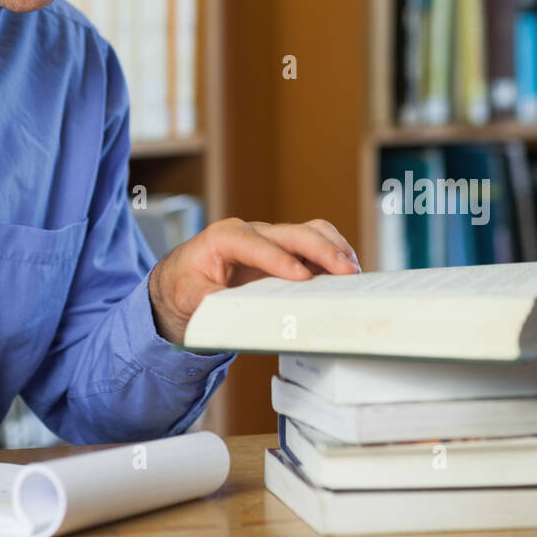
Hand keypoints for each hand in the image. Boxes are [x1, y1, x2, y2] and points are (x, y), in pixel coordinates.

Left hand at [148, 218, 361, 343]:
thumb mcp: (185, 295)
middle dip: (321, 250)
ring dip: (333, 248)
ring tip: (352, 271)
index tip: (301, 277)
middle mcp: (252, 232)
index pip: (257, 245)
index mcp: (226, 237)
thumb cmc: (184, 284)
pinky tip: (346, 273)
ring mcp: (271, 239)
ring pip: (309, 231)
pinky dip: (332, 255)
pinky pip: (313, 246)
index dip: (280, 261)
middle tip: (345, 271)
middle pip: (292, 233)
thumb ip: (204, 299)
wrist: (183, 279)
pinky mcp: (284, 251)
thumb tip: (224, 306)